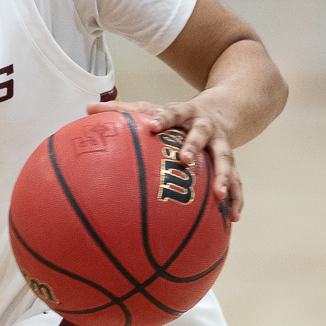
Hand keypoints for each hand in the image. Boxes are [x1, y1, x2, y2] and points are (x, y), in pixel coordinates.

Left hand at [88, 99, 243, 219]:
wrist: (219, 112)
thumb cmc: (175, 116)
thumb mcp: (152, 108)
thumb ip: (122, 110)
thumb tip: (88, 108)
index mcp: (184, 113)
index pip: (172, 112)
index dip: (163, 118)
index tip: (152, 125)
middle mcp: (205, 127)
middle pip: (202, 135)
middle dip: (193, 146)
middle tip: (184, 160)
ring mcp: (221, 145)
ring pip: (226, 159)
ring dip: (224, 177)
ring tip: (220, 196)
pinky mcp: (232, 162)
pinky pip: (237, 182)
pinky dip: (237, 198)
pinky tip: (233, 218)